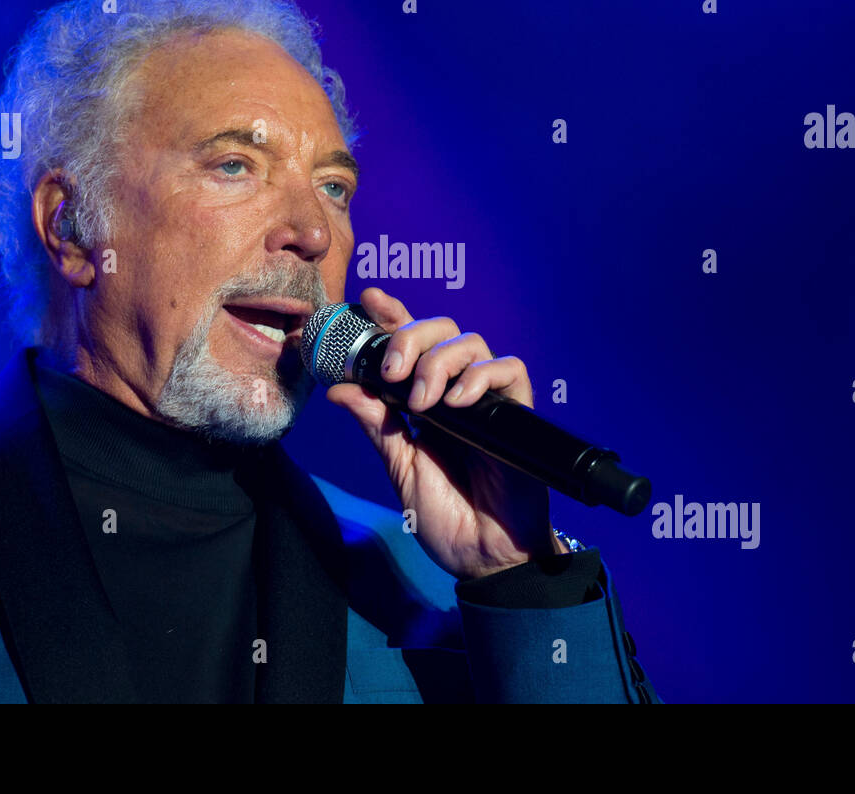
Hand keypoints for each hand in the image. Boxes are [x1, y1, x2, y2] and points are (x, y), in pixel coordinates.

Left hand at [325, 287, 565, 580]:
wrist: (483, 557)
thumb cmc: (445, 515)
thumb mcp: (399, 466)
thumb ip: (375, 424)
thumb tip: (338, 388)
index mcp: (424, 400)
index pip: (410, 344)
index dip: (392, 315)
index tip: (368, 298)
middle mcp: (455, 392)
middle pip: (440, 330)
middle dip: (410, 338)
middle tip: (392, 373)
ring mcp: (487, 401)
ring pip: (471, 342)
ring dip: (439, 362)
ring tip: (423, 401)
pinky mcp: (517, 414)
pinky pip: (509, 370)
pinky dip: (480, 377)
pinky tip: (458, 402)